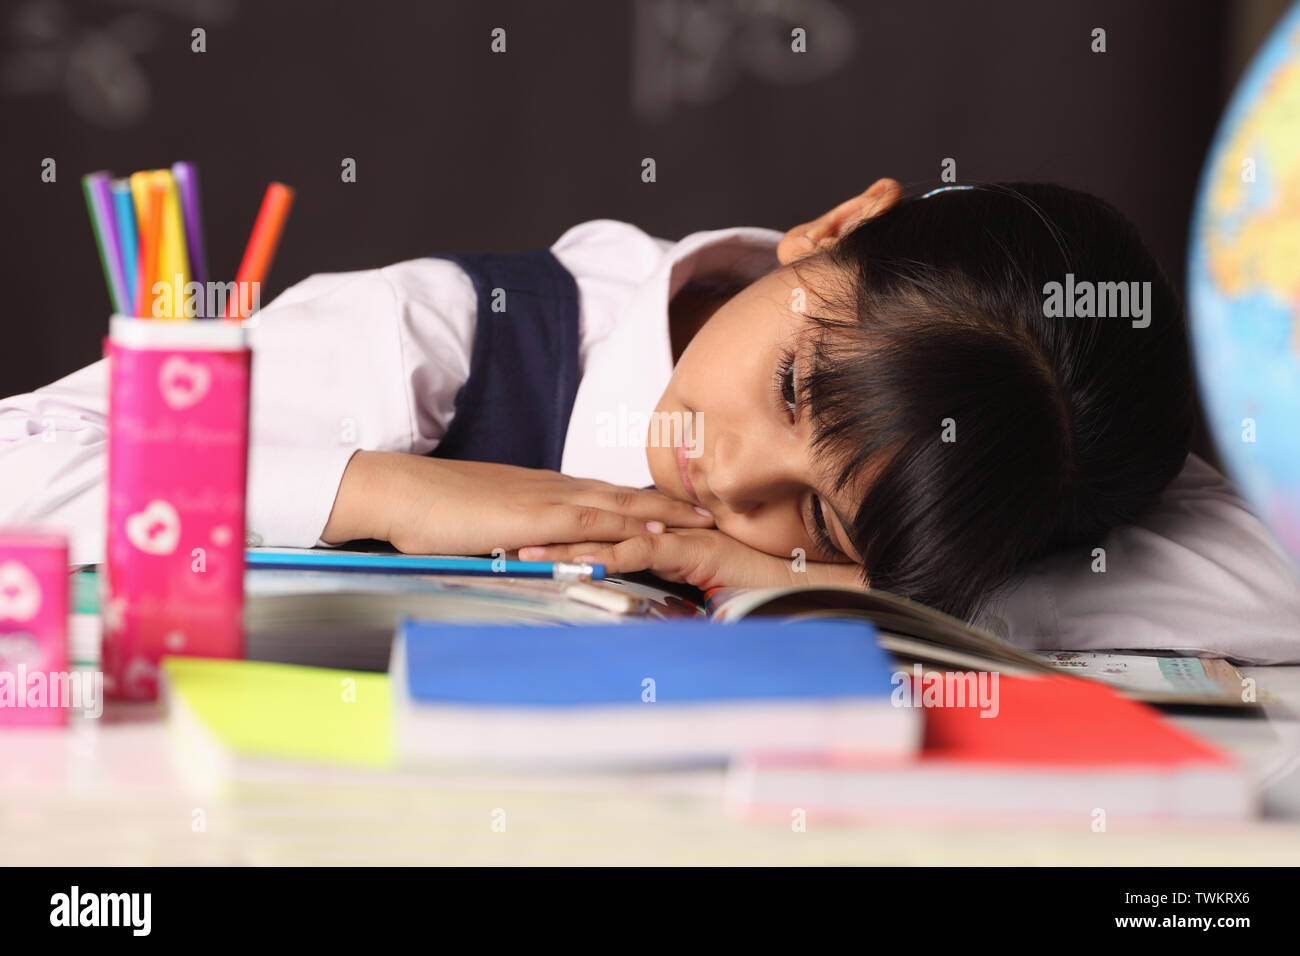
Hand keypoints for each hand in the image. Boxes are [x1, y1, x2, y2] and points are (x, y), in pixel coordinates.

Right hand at [322, 450, 714, 554]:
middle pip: (626, 495)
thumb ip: (517, 533)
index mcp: (544, 490)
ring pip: (619, 505)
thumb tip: (533, 549)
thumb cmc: (434, 510)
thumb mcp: (487, 523)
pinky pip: (593, 522)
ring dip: (664, 514)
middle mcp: (554, 488)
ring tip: (702, 522)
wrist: (399, 491)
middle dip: (672, 505)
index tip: (679, 510)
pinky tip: (655, 535)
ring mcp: (548, 499)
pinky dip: (629, 528)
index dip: (646, 502)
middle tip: (714, 511)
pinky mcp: (536, 516)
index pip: (607, 495)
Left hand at [520, 527, 864, 591]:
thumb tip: (622, 592)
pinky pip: (644, 552)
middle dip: (545, 532)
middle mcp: (660, 528)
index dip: (553, 531)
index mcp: (653, 533)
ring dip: (564, 545)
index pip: (594, 528)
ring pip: (609, 535)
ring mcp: (674, 535)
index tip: (509, 536)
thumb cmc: (744, 586)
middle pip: (591, 526)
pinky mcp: (690, 550)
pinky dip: (610, 558)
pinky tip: (580, 564)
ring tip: (521, 552)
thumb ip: (653, 582)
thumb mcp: (683, 586)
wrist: (795, 584)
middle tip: (498, 537)